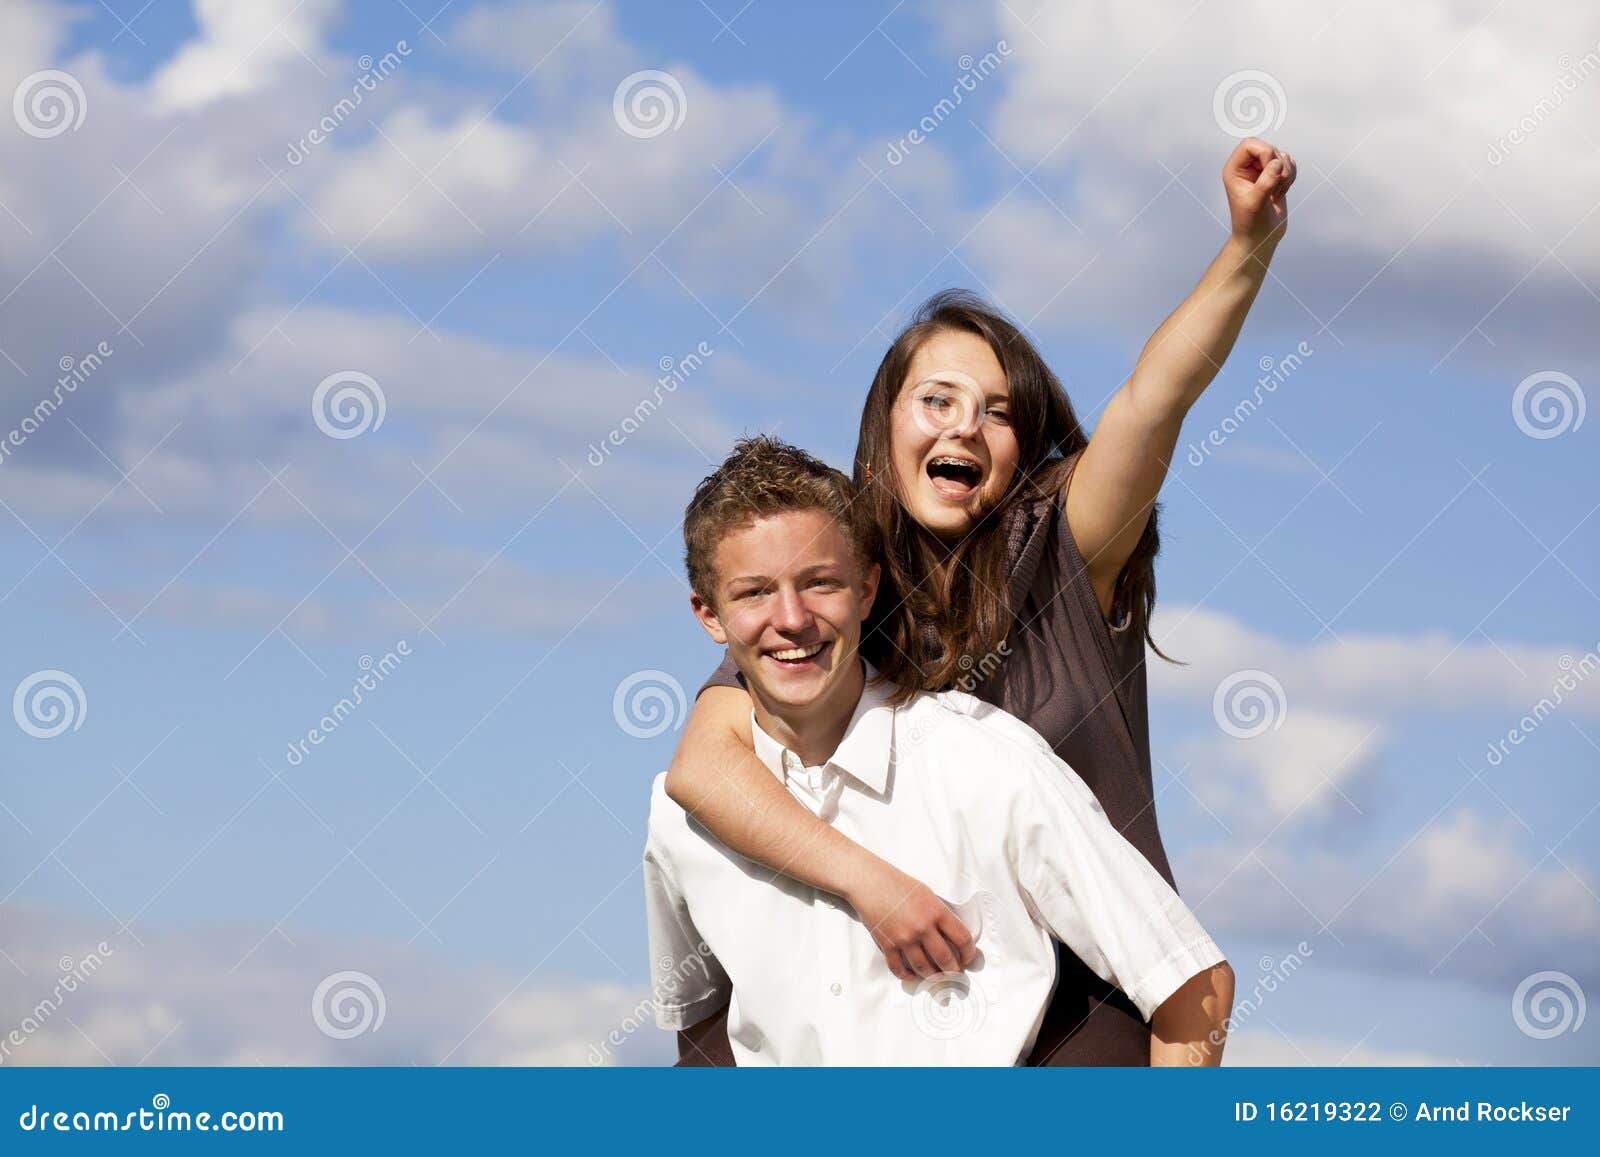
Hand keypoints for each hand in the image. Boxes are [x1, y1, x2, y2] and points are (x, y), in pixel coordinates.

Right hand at [844, 859, 975, 980]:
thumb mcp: (927, 894)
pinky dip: (907, 975)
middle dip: (953, 971)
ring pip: (924, 968)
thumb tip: (951, 935)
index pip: (962, 939)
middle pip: (945, 959)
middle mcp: (923, 927)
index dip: (969, 954)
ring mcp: (904, 938)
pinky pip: (899, 968)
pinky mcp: (888, 945)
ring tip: (936, 976)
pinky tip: (912, 974)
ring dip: (933, 976)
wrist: (870, 882)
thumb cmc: (899, 884)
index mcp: (937, 912)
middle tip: (954, 973)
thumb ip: (940, 914)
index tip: (968, 959)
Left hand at [1223, 137, 1295, 247]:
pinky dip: (1291, 177)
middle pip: (1269, 148)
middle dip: (1278, 167)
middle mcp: (1247, 167)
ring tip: (1275, 193)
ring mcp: (1261, 170)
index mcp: (1234, 169)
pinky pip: (1290, 164)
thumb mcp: (1255, 203)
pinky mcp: (1275, 175)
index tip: (1270, 172)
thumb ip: (1265, 182)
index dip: (1265, 152)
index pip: (1250, 143)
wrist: (1260, 237)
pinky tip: (1281, 192)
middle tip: (1274, 188)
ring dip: (1286, 174)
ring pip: (1282, 156)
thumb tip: (1277, 164)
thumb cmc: (1251, 224)